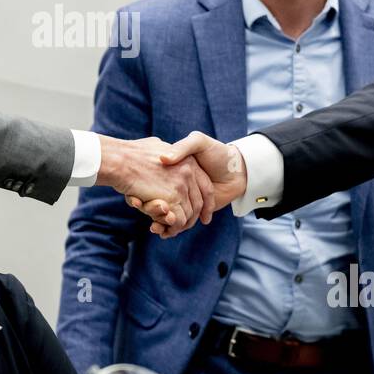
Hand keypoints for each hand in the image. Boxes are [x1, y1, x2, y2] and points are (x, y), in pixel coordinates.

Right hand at [96, 136, 214, 237]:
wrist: (118, 159)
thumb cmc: (131, 153)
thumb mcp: (156, 145)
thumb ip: (167, 153)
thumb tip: (167, 157)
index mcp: (188, 160)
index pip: (205, 187)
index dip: (205, 203)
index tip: (204, 215)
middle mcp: (188, 172)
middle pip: (198, 203)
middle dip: (190, 219)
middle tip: (179, 227)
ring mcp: (181, 185)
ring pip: (188, 214)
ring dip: (179, 226)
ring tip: (168, 231)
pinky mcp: (172, 198)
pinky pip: (178, 221)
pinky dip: (171, 229)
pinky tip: (163, 230)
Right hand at [125, 131, 246, 231]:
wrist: (238, 169)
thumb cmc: (218, 154)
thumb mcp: (198, 142)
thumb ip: (183, 147)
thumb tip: (165, 159)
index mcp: (176, 170)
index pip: (157, 184)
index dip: (147, 191)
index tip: (134, 198)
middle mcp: (178, 185)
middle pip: (161, 202)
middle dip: (151, 210)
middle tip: (139, 212)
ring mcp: (184, 198)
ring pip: (168, 214)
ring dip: (159, 222)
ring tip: (153, 228)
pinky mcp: (194, 211)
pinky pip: (178, 222)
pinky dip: (169, 228)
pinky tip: (160, 230)